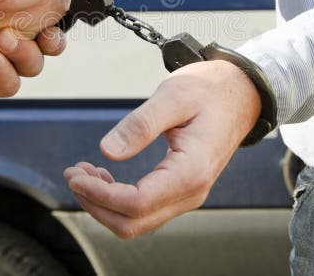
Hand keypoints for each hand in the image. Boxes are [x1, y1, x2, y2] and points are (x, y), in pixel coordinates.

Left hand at [63, 60, 260, 238]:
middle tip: (72, 173)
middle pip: (132, 223)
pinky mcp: (181, 189)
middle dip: (95, 204)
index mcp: (191, 171)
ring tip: (83, 172)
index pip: (136, 203)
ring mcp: (188, 194)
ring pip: (136, 221)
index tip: (75, 174)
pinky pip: (145, 209)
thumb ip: (141, 125)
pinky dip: (117, 199)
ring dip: (104, 203)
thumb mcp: (173, 96)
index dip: (99, 195)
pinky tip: (103, 175)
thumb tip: (108, 152)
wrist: (240, 93)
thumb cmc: (209, 90)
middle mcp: (191, 192)